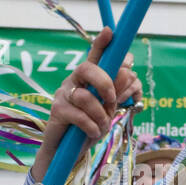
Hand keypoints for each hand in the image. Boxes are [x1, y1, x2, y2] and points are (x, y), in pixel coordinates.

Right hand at [30, 27, 141, 181]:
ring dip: (100, 114)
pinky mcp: (56, 110)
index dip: (102, 43)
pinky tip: (92, 132)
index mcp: (88, 79)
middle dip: (105, 82)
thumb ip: (118, 92)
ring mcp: (63, 95)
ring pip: (85, 96)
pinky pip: (79, 115)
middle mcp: (74, 82)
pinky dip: (91, 126)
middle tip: (112, 101)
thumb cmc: (88, 127)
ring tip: (102, 125)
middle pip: (87, 67)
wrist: (66, 152)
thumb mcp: (108, 111)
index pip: (95, 56)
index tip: (111, 31)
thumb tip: (129, 71)